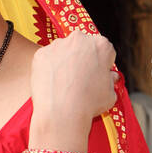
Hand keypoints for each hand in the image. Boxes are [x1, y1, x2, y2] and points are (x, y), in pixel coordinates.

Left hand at [30, 32, 118, 149]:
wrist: (61, 112)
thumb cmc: (87, 104)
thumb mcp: (111, 94)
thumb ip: (110, 81)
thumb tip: (110, 77)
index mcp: (101, 45)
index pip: (104, 50)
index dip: (101, 64)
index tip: (97, 74)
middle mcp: (79, 40)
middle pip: (82, 46)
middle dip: (82, 59)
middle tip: (80, 79)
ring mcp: (58, 45)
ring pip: (63, 51)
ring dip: (64, 62)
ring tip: (64, 84)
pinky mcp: (41, 53)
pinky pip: (46, 59)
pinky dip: (49, 68)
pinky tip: (52, 83)